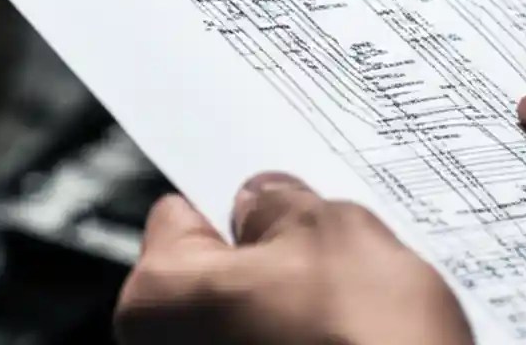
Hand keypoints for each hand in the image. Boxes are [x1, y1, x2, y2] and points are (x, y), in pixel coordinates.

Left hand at [115, 173, 471, 344]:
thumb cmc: (367, 340)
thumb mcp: (335, 231)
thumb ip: (285, 207)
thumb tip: (265, 201)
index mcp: (158, 298)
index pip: (180, 215)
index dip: (234, 199)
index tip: (271, 195)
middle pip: (216, 275)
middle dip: (270, 257)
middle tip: (329, 246)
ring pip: (251, 319)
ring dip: (295, 305)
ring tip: (353, 300)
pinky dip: (311, 339)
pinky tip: (356, 334)